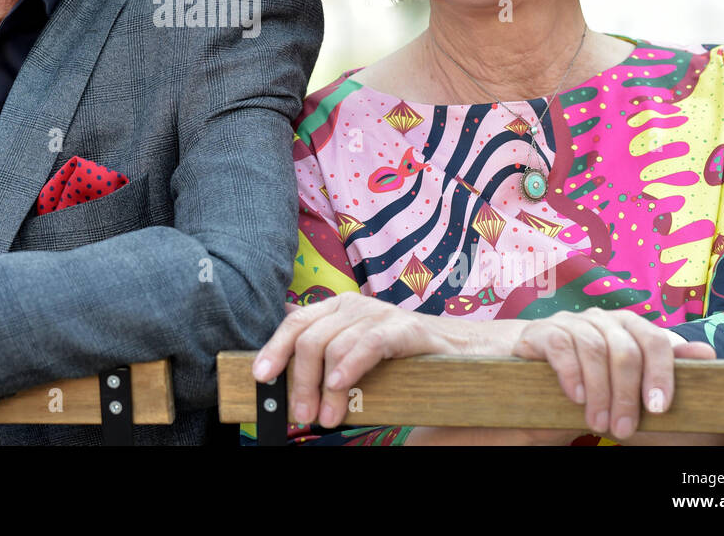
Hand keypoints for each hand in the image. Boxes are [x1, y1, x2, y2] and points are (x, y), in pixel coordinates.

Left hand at [252, 293, 495, 428]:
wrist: (463, 351)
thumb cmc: (405, 358)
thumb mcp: (358, 358)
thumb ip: (329, 361)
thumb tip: (293, 384)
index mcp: (338, 310)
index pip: (295, 323)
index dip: (273, 348)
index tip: (260, 377)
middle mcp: (354, 306)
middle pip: (308, 337)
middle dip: (298, 380)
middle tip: (301, 415)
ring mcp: (378, 314)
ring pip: (333, 345)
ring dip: (324, 388)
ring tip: (327, 418)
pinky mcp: (403, 328)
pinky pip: (367, 344)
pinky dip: (350, 367)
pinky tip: (340, 388)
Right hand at [511, 308, 716, 440]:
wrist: (537, 370)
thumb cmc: (594, 377)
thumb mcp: (632, 378)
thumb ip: (665, 367)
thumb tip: (706, 353)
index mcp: (630, 325)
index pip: (655, 340)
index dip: (660, 374)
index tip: (659, 409)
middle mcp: (602, 318)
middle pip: (625, 350)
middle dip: (626, 395)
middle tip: (623, 429)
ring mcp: (571, 322)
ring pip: (594, 349)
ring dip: (599, 393)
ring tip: (597, 424)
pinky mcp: (542, 331)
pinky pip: (561, 346)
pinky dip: (571, 374)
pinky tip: (576, 397)